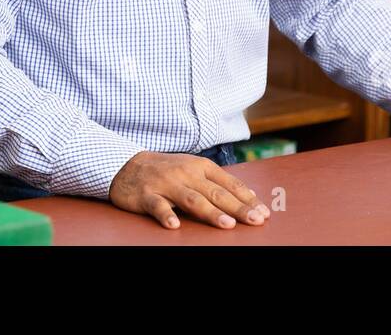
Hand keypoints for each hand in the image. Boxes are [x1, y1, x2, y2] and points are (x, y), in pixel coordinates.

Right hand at [109, 151, 269, 228]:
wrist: (127, 165)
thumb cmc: (167, 170)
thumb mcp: (193, 169)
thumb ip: (218, 182)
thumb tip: (249, 196)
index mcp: (200, 166)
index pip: (229, 183)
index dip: (247, 198)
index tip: (264, 213)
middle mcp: (186, 173)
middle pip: (215, 192)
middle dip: (238, 208)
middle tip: (255, 221)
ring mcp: (166, 184)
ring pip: (191, 199)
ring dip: (210, 212)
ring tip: (227, 225)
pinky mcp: (146, 195)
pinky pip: (157, 206)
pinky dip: (166, 215)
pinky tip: (174, 225)